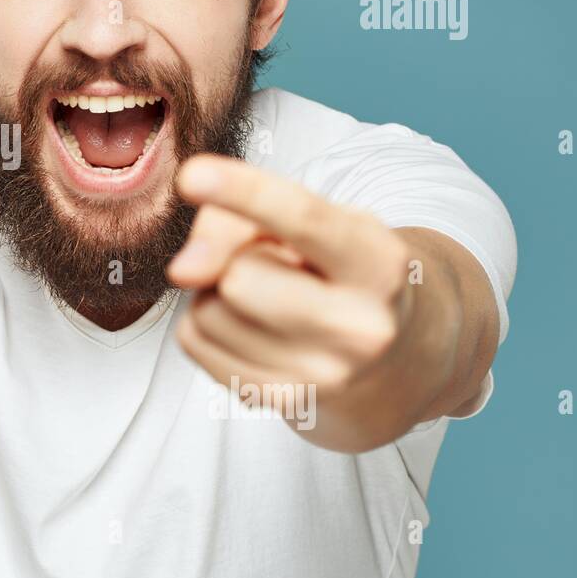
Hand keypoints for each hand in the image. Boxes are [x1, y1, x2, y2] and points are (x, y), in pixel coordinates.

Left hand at [167, 154, 415, 415]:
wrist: (393, 359)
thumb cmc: (336, 271)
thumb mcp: (310, 223)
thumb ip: (235, 221)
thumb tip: (183, 269)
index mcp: (379, 264)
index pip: (303, 220)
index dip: (244, 192)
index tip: (192, 174)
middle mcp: (361, 327)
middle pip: (237, 274)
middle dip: (236, 260)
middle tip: (269, 264)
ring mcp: (324, 375)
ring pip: (207, 311)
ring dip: (215, 292)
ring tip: (263, 295)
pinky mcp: (282, 403)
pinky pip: (194, 343)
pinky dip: (205, 324)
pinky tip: (250, 326)